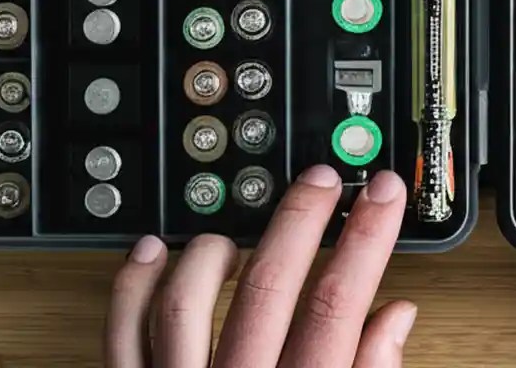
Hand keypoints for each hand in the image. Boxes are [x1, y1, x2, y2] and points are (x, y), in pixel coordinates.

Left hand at [104, 166, 414, 367]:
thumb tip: (395, 318)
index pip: (339, 304)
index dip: (366, 239)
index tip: (383, 195)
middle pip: (270, 286)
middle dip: (303, 219)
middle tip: (324, 179)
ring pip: (187, 301)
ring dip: (216, 250)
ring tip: (238, 232)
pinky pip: (120, 336)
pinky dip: (130, 287)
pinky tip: (149, 252)